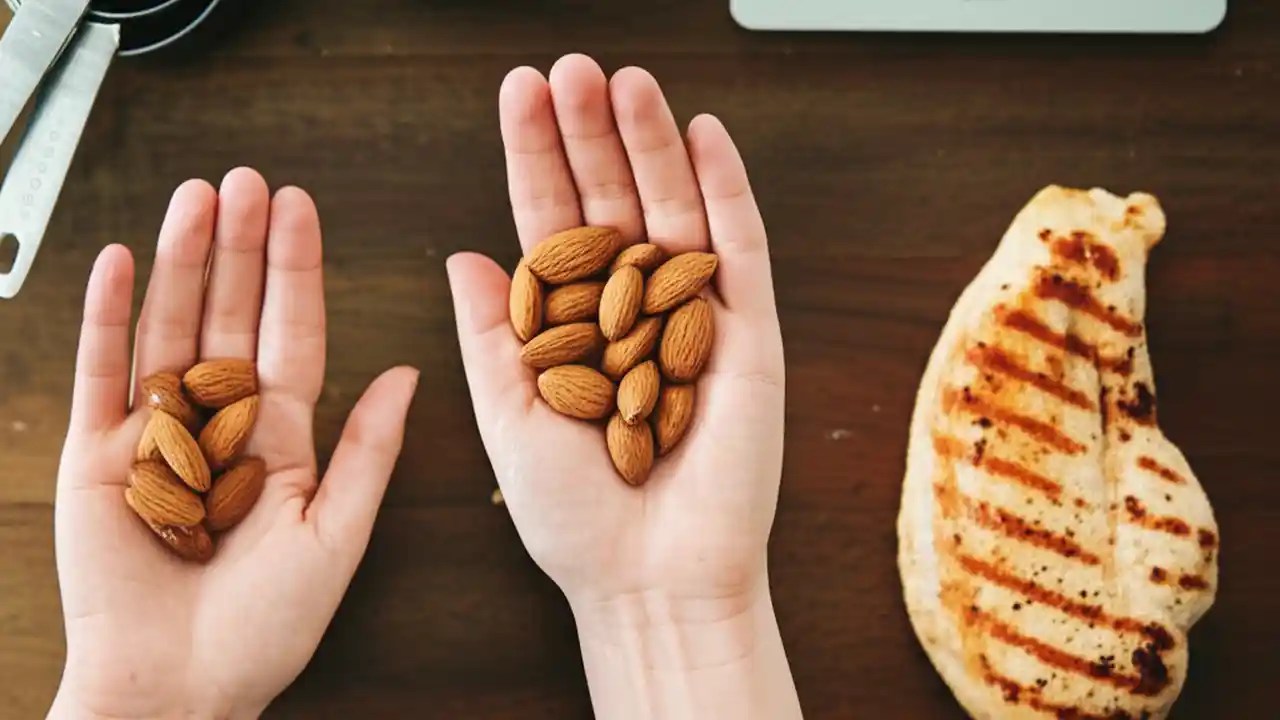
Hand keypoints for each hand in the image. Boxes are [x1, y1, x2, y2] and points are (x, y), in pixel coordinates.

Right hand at [50, 169, 417, 718]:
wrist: (181, 687)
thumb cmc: (265, 628)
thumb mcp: (337, 533)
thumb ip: (369, 449)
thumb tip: (406, 373)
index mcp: (278, 439)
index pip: (292, 334)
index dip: (296, 271)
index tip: (301, 210)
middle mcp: (217, 424)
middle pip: (230, 316)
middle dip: (241, 248)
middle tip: (250, 181)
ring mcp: (154, 433)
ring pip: (170, 326)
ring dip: (185, 261)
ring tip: (199, 197)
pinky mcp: (96, 454)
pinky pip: (102, 371)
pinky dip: (110, 314)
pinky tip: (127, 260)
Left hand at [447, 55, 798, 717]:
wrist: (650, 578)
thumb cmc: (572, 517)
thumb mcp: (508, 416)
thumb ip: (491, 334)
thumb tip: (461, 253)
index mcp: (572, 327)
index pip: (549, 224)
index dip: (534, 158)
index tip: (520, 93)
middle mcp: (632, 312)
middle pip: (610, 202)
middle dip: (590, 135)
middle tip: (571, 67)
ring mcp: (694, 319)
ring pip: (673, 210)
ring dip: (651, 143)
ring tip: (625, 79)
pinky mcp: (750, 337)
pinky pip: (742, 251)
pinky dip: (727, 191)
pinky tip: (705, 133)